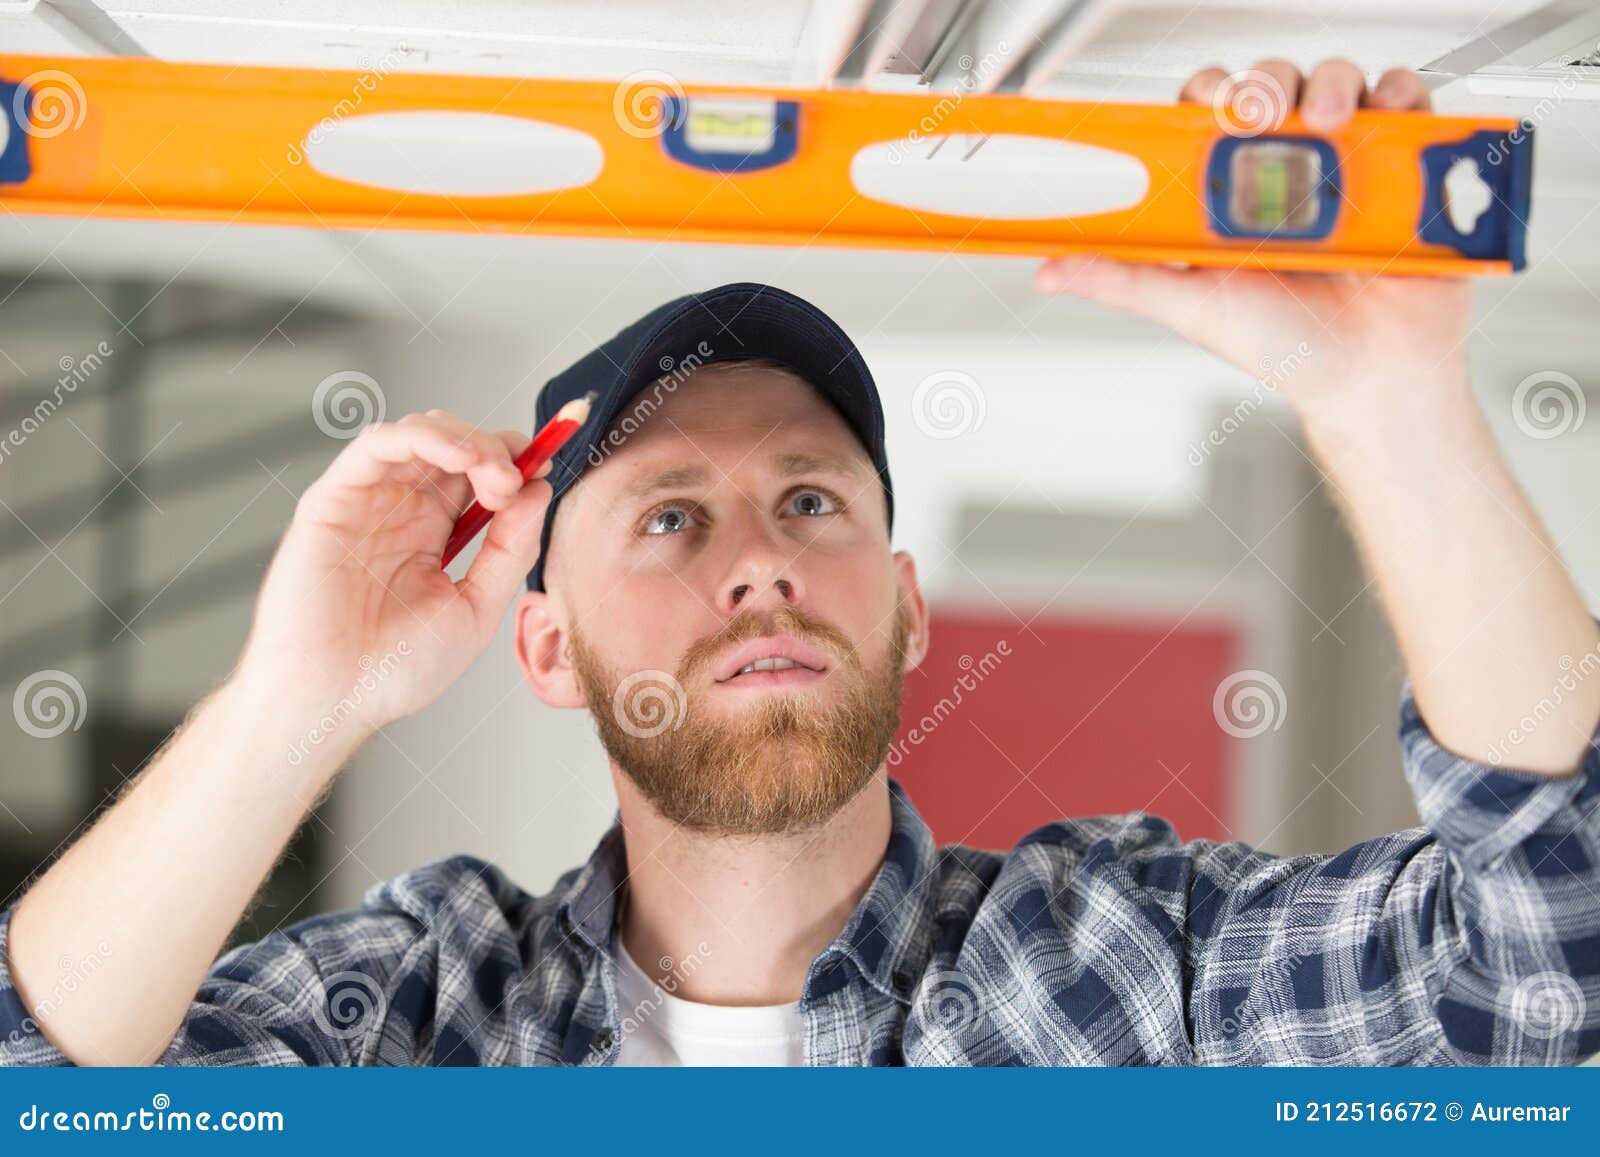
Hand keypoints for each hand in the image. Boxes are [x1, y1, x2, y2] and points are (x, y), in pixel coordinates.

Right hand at [233, 409, 550, 742]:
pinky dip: (423, 437)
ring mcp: (367, 501)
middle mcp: (401, 509)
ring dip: (468, 440)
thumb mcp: (476, 607)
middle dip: (498, 450)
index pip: (479, 474)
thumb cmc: (396, 669)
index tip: (547, 471)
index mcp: (434, 533)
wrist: (336, 700)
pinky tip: (461, 458)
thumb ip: (509, 549)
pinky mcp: (332, 498)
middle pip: (456, 445)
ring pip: (421, 433)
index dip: (516, 462)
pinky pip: (377, 444)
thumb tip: (539, 491)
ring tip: (495, 477)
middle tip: (517, 481)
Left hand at [1036, 60, 1472, 426]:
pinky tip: (1375, 127)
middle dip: (1263, 84)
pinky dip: (1397, 97)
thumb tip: (1052, 270)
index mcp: (1230, 193)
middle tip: (1259, 113)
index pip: (1207, 117)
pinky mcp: (1402, 167)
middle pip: (1269, 88)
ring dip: (1327, 86)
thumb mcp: (1193, 307)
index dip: (1203, 99)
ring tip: (1322, 125)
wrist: (1369, 379)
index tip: (1205, 110)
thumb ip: (1124, 282)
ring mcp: (1344, 164)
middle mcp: (1286, 170)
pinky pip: (1405, 105)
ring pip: (1334, 84)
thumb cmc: (1285, 346)